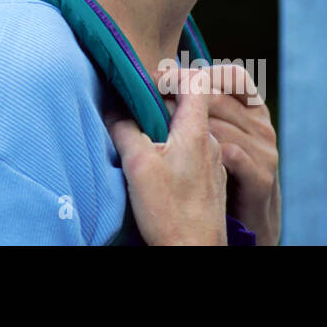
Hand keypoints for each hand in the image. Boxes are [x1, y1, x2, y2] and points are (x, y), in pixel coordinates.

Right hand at [106, 68, 227, 244]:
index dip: (172, 73)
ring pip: (191, 131)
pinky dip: (175, 150)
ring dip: (167, 129)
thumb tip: (113, 109)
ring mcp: (213, 164)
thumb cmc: (169, 212)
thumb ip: (124, 129)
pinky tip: (159, 169)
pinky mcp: (210, 183)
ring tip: (142, 142)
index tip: (147, 84)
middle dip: (162, 102)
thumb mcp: (138, 164)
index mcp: (196, 131)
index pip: (197, 80)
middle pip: (191, 105)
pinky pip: (194, 154)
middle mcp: (211, 143)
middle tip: (134, 112)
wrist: (194, 253)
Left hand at [161, 64, 280, 245]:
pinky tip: (180, 157)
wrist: (245, 224)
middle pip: (218, 98)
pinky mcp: (261, 177)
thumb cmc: (220, 172)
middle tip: (147, 100)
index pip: (234, 76)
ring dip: (183, 126)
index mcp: (253, 109)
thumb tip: (158, 75)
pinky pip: (230, 154)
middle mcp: (262, 126)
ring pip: (218, 125)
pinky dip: (203, 152)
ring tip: (155, 128)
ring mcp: (265, 151)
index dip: (198, 72)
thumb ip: (199, 106)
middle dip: (179, 97)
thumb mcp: (213, 135)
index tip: (161, 77)